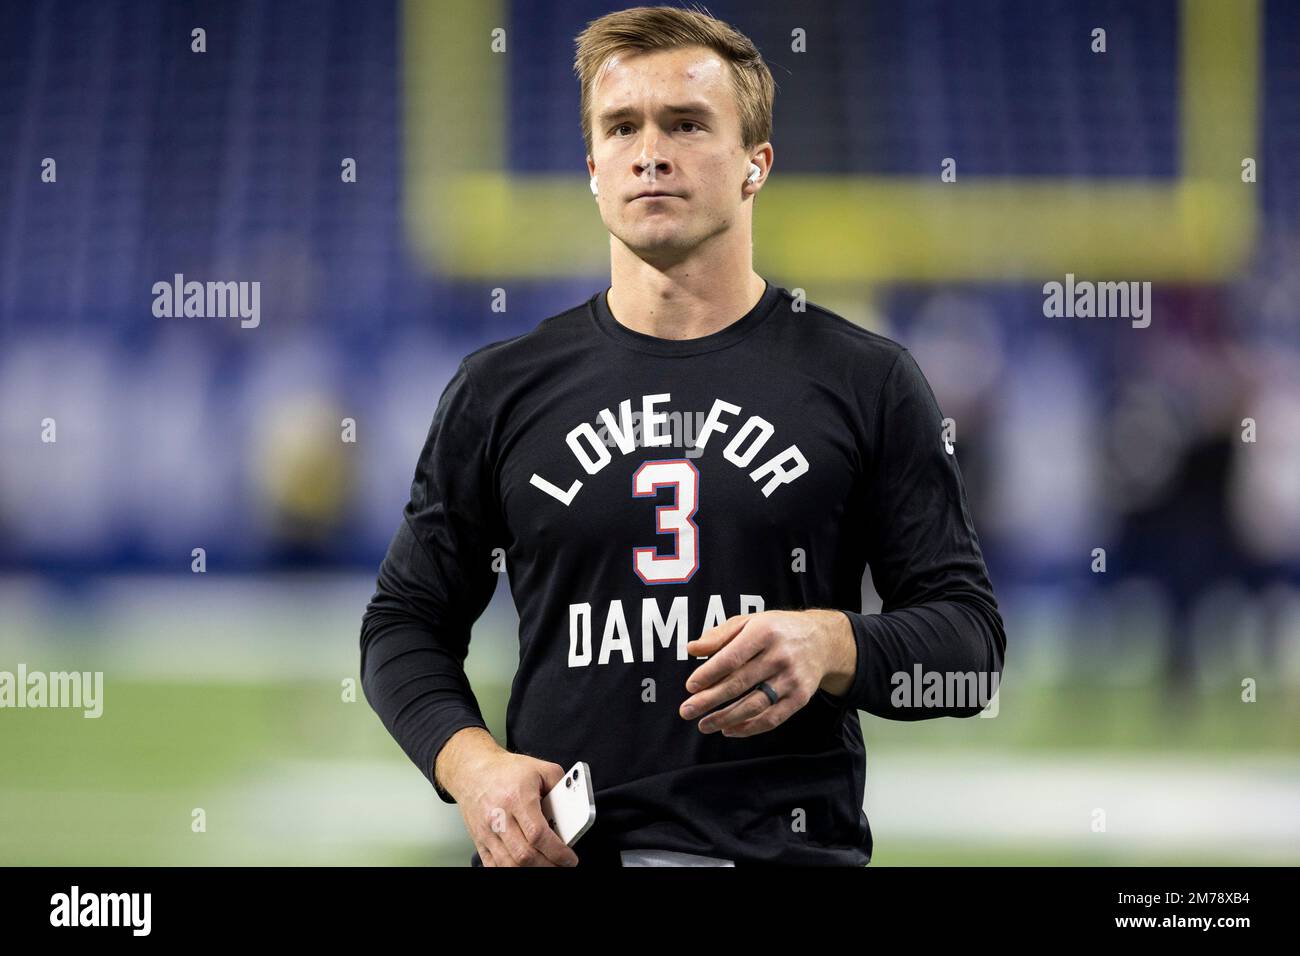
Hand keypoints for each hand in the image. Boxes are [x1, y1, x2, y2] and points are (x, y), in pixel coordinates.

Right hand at [454, 750, 579, 866]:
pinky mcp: (479, 841)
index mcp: (517, 798)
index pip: (538, 834)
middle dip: (548, 864)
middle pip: (524, 855)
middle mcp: (499, 817)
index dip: (557, 851)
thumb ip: (562, 785)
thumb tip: (574, 806)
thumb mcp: (540, 769)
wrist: (473, 770)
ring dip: (532, 870)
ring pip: (509, 864)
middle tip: (561, 863)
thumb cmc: (506, 770)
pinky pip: (493, 866)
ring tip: (546, 865)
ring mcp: (487, 832)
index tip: (570, 858)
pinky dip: (510, 871)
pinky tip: (523, 866)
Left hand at [678, 609, 854, 737]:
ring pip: (754, 705)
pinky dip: (749, 727)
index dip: (709, 673)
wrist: (822, 640)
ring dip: (725, 718)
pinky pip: (772, 718)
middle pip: (739, 683)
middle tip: (686, 711)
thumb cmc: (776, 630)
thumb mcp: (749, 622)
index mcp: (764, 633)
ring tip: (704, 725)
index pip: (731, 657)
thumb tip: (692, 649)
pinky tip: (729, 729)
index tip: (690, 686)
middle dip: (709, 700)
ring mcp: (791, 679)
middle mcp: (779, 656)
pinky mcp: (800, 697)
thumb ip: (719, 635)